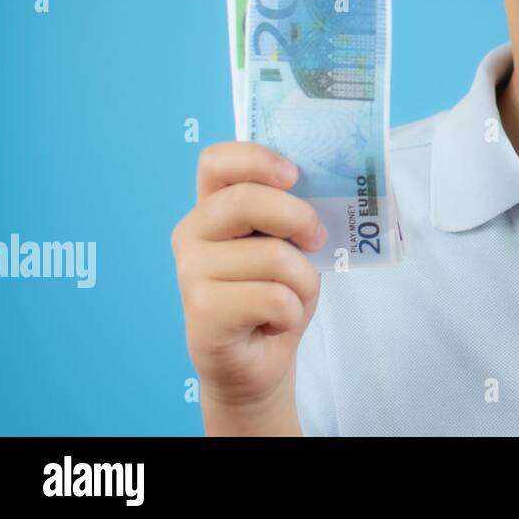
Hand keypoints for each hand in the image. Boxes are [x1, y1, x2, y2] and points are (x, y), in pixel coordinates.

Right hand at [171, 141, 327, 421]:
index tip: (294, 175)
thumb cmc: (276, 293)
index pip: (216, 160)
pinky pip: (274, 297)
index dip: (256, 158)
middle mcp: (192, 234)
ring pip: (271, 256)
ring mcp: (191, 272)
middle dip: (297, 218)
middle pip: (244, 201)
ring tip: (289, 299)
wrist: (257, 361)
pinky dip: (292, 312)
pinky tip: (274, 322)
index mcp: (212, 207)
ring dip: (302, 281)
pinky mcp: (202, 311)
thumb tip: (327, 188)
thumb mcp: (290, 244)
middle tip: (317, 240)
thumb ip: (292, 213)